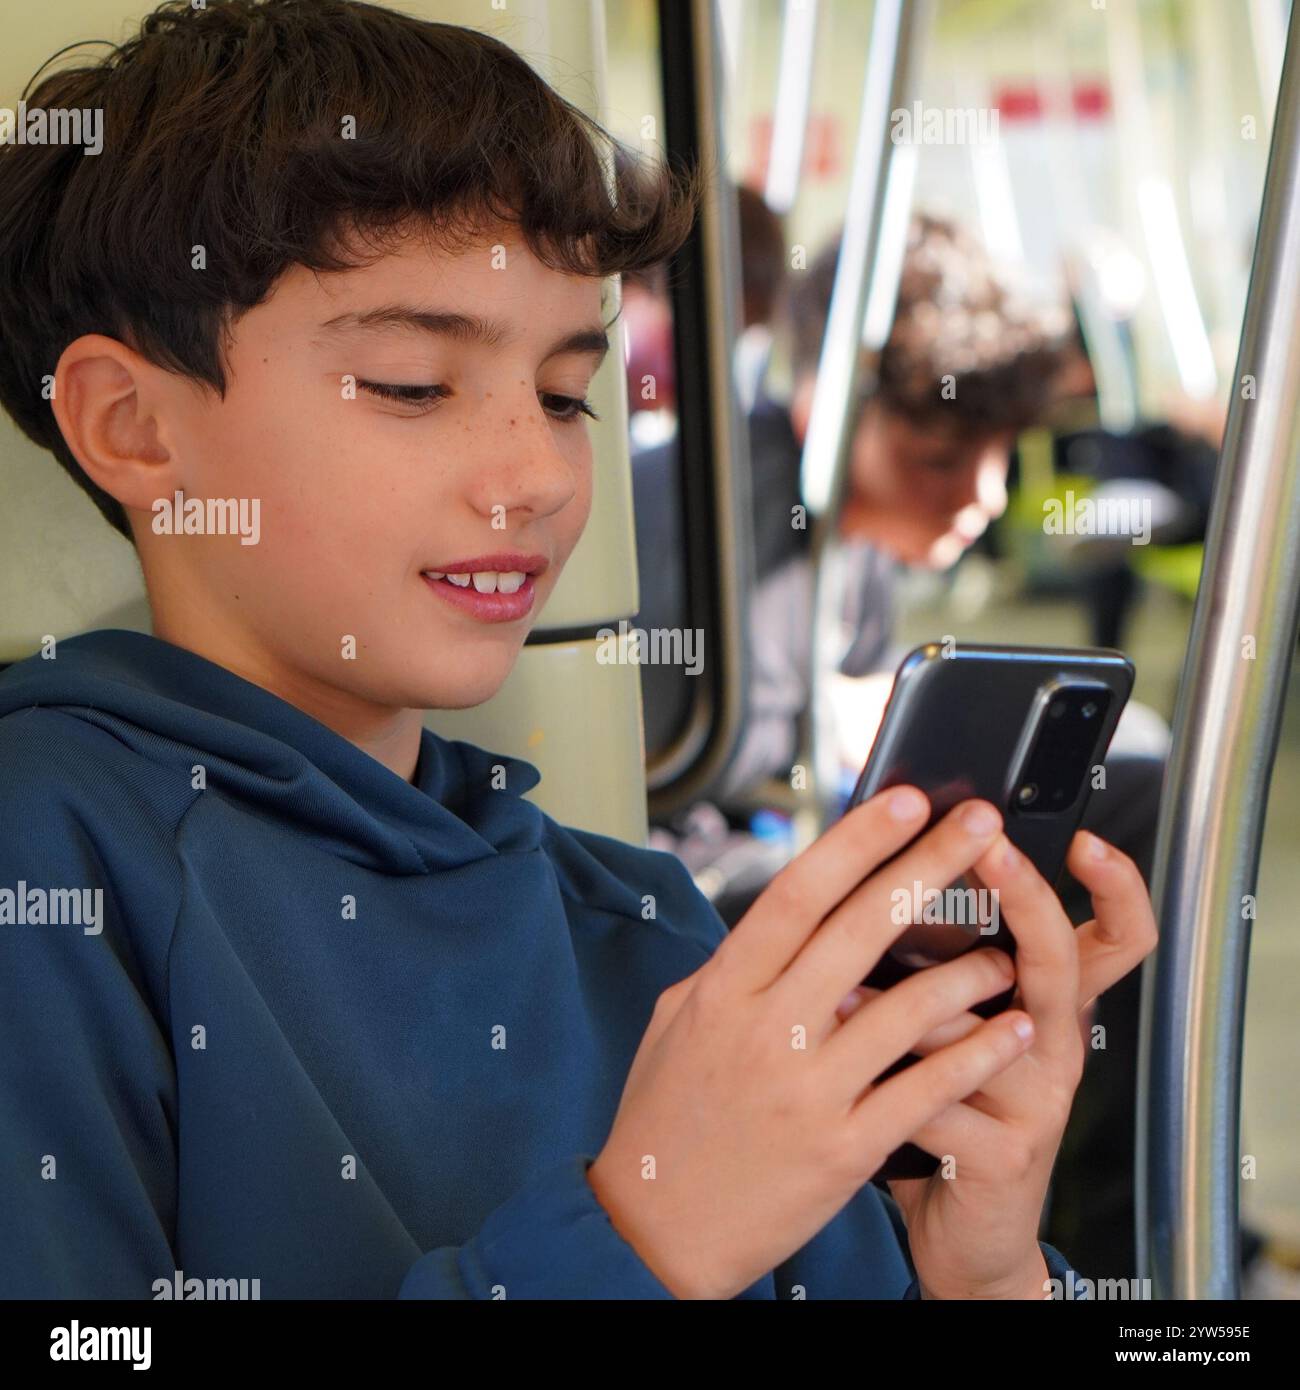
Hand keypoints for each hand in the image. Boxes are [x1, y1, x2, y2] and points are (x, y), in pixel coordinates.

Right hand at [587, 788, 1039, 1298]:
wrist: (655, 1230)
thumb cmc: (664, 1120)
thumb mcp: (673, 1024)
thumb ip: (726, 969)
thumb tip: (776, 922)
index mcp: (722, 992)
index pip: (796, 895)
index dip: (855, 841)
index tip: (903, 801)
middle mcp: (765, 1032)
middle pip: (857, 931)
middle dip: (927, 867)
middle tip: (977, 824)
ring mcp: (808, 1092)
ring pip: (903, 1010)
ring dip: (965, 969)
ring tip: (1006, 943)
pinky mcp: (843, 1150)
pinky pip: (923, 1091)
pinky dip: (974, 1055)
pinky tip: (1010, 1028)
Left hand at [841, 824, 1157, 1298]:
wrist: (963, 1227)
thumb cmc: (950, 1106)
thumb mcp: (961, 1024)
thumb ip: (949, 962)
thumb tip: (897, 867)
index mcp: (1049, 1005)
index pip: (1116, 937)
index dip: (1117, 888)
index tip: (1085, 839)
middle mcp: (1056, 1047)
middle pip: (1063, 959)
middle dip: (1026, 896)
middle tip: (987, 846)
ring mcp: (1037, 1104)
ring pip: (978, 1026)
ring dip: (907, 995)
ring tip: (847, 962)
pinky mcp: (1001, 1158)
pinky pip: (936, 1099)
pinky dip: (882, 1071)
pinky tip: (840, 1045)